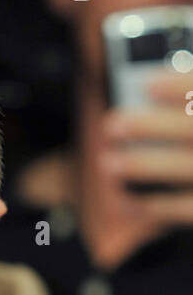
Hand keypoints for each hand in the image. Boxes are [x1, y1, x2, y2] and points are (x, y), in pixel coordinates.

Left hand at [100, 72, 192, 226]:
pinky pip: (186, 208)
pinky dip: (154, 206)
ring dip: (144, 165)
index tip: (147, 86)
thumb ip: (189, 109)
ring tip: (109, 163)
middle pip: (192, 130)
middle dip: (151, 127)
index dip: (180, 86)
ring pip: (187, 168)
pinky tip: (125, 201)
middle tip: (112, 125)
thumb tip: (151, 95)